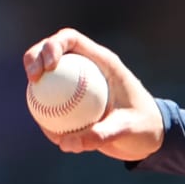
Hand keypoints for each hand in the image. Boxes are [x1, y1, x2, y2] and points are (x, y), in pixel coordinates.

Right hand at [23, 28, 164, 160]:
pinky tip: (52, 134)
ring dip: (35, 89)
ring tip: (37, 111)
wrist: (151, 138)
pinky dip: (46, 114)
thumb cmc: (145, 127)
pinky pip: (52, 103)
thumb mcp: (129, 129)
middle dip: (33, 57)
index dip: (53, 45)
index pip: (71, 40)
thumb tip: (68, 143)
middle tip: (33, 79)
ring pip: (47, 77)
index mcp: (103, 62)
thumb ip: (101, 135)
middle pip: (51, 51)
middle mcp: (88, 68)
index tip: (49, 67)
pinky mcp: (73, 102)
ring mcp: (78, 85)